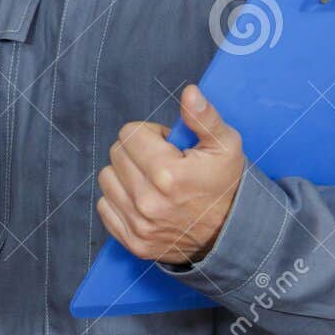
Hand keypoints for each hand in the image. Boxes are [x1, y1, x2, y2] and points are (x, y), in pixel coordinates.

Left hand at [96, 84, 244, 263]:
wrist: (230, 235)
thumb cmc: (225, 185)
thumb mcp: (225, 146)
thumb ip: (204, 117)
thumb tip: (189, 92)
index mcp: (168, 174)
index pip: (129, 134)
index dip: (150, 135)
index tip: (168, 148)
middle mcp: (148, 202)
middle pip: (116, 154)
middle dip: (136, 153)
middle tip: (162, 164)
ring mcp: (139, 225)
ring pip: (107, 179)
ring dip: (125, 176)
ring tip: (152, 182)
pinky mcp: (133, 242)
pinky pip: (105, 207)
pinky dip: (119, 200)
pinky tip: (143, 201)